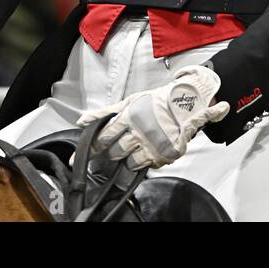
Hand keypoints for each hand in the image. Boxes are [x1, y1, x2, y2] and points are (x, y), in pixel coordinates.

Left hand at [76, 65, 229, 169]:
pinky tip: (150, 149)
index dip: (92, 147)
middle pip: (116, 152)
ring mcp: (153, 145)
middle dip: (114, 151)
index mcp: (129, 117)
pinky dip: (147, 160)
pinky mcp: (166, 154)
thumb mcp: (130, 102)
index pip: (104, 137)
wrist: (187, 102)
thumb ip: (105, 113)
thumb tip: (82, 121)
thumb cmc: (157, 101)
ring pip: (131, 163)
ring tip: (138, 145)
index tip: (81, 156)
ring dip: (130, 158)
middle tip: (119, 144)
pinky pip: (149, 166)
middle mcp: (140, 132)